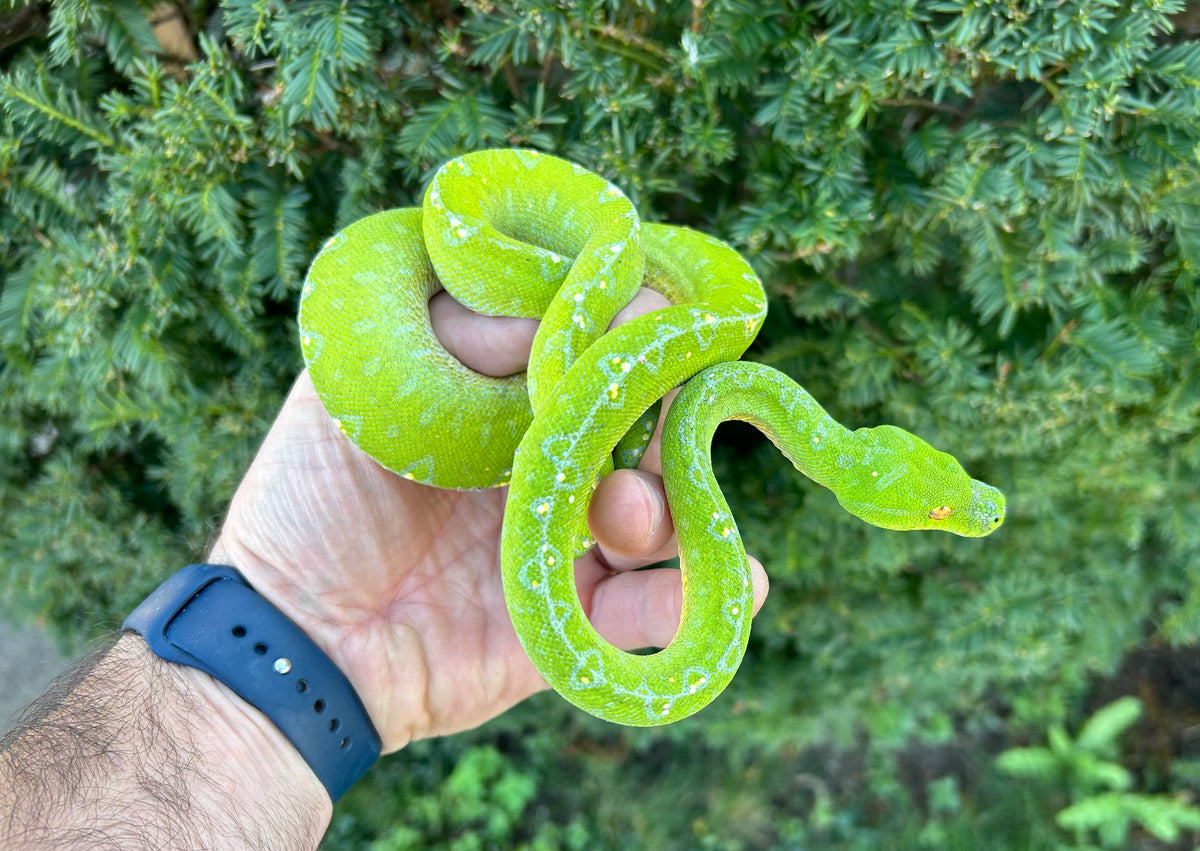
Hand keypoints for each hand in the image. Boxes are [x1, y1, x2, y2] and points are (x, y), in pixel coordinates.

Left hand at [209, 289, 768, 752]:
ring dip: (672, 511)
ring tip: (627, 523)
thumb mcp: (370, 384)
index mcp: (502, 397)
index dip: (630, 327)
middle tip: (634, 435)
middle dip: (658, 423)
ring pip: (663, 512)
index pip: (592, 347)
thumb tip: (572, 297)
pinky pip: (652, 607)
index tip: (651, 315)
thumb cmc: (313, 497)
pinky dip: (692, 596)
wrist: (292, 638)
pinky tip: (737, 585)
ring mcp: (566, 539)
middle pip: (645, 426)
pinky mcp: (575, 618)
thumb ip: (466, 330)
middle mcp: (545, 461)